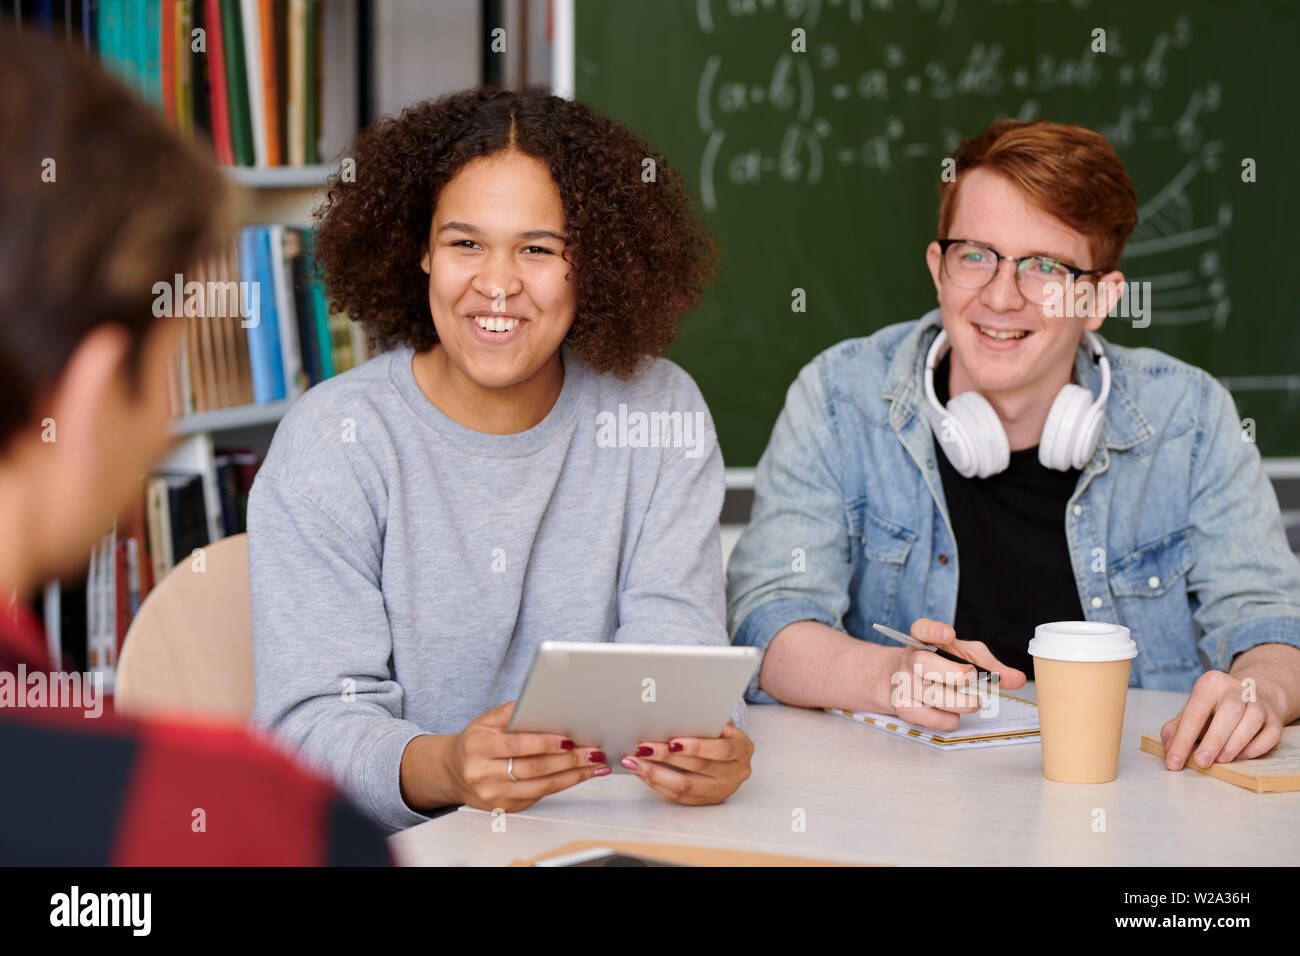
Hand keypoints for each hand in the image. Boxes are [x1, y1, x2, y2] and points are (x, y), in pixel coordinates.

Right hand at [441, 701, 608, 811]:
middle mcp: (484, 775)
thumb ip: (511, 712)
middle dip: (569, 760)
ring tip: (594, 765)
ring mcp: (494, 795)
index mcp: (478, 748)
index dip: (545, 743)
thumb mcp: (485, 721)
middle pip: (534, 768)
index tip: (570, 739)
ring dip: (573, 775)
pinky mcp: (505, 808)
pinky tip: (579, 775)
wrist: (452, 773)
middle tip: (593, 752)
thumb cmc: (474, 743)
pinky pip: (539, 795)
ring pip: (541, 786)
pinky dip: (563, 784)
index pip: (518, 745)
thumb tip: (541, 703)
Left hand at [619, 720, 752, 804]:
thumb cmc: (721, 733)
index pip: (721, 750)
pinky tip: (641, 772)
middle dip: (667, 757)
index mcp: (742, 749)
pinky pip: (678, 796)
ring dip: (655, 773)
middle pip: (698, 767)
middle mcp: (735, 773)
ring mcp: (720, 790)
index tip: (672, 742)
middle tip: (643, 748)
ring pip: (685, 786)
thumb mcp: (722, 721)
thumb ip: (709, 719)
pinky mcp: (704, 801)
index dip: (697, 747)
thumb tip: (689, 712)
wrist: (732, 755)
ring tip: (634, 761)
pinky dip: (657, 783)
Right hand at [886, 618, 1026, 731]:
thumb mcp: (966, 656)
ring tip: (974, 702)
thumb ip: (991, 666)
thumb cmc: (943, 664)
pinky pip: (931, 717)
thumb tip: (1017, 678)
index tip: (949, 634)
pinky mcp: (904, 708)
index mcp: (923, 639)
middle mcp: (910, 659)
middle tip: (973, 678)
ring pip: (933, 695)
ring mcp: (904, 684)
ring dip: (962, 702)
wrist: (908, 680)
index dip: (934, 631)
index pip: (922, 629)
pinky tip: (954, 713)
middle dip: (955, 674)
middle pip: (925, 664)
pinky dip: (950, 718)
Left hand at [1160, 669, 1284, 769]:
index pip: (1195, 712)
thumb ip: (1175, 732)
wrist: (1246, 697)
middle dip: (1213, 740)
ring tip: (1222, 760)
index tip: (1175, 762)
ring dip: (1236, 743)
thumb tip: (1171, 754)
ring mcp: (1259, 701)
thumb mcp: (1189, 715)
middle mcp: (1236, 688)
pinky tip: (1241, 756)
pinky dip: (1256, 747)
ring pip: (1252, 719)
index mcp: (1210, 684)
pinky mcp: (1274, 718)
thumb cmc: (1212, 710)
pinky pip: (1270, 733)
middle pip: (1229, 711)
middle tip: (1202, 762)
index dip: (1183, 739)